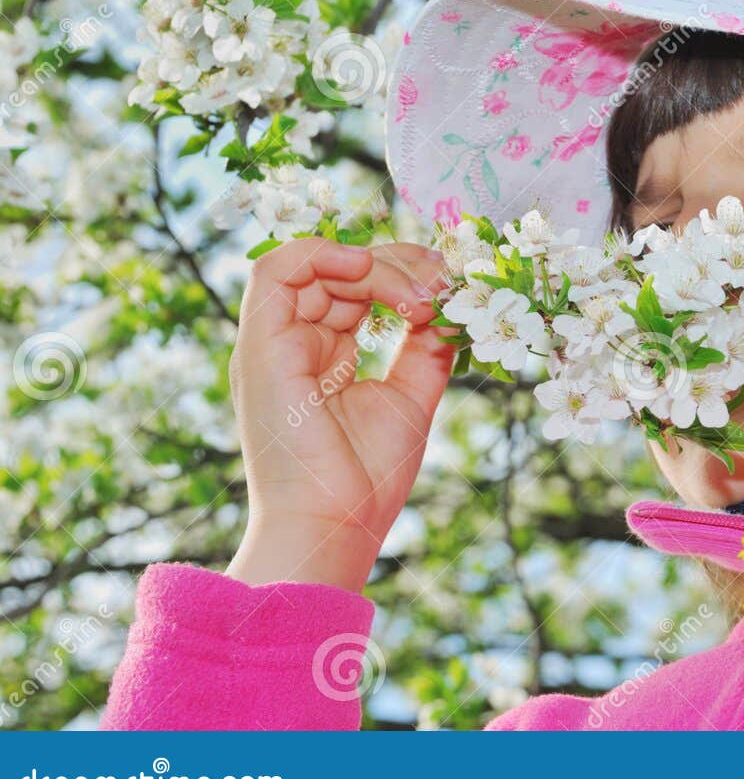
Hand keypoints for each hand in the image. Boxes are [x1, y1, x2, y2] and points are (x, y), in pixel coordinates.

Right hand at [225, 239, 455, 592]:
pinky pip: (275, 272)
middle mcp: (293, 345)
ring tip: (418, 294)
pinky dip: (322, 253)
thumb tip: (445, 302)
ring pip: (313, 264)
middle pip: (339, 271)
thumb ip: (425, 346)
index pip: (356, 289)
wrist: (336, 525)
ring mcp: (273, 345)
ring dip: (374, 264)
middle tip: (442, 284)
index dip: (401, 274)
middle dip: (398, 264)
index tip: (447, 289)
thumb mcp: (412, 396)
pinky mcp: (261, 347)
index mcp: (323, 358)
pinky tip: (365, 268)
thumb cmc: (367, 476)